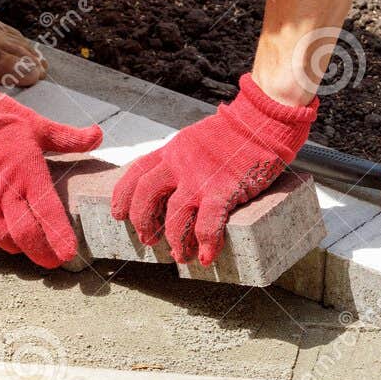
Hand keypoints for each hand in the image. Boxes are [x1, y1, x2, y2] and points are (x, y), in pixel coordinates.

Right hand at [0, 53, 100, 267]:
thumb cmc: (0, 122)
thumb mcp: (38, 126)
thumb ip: (69, 138)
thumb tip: (98, 134)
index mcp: (29, 175)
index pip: (49, 215)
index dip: (60, 238)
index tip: (69, 253)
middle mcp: (6, 194)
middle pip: (26, 237)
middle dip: (42, 254)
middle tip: (53, 261)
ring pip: (4, 241)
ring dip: (19, 247)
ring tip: (30, 247)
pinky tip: (1, 234)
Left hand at [111, 74, 316, 264]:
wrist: (262, 122)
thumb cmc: (233, 134)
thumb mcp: (195, 140)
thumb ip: (181, 159)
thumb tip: (174, 185)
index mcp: (171, 150)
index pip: (136, 172)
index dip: (123, 197)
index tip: (119, 215)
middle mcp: (179, 164)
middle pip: (146, 195)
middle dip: (142, 222)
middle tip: (148, 240)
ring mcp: (200, 178)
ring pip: (174, 216)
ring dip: (175, 241)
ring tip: (181, 256)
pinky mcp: (223, 190)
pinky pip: (207, 224)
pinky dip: (205, 244)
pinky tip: (207, 257)